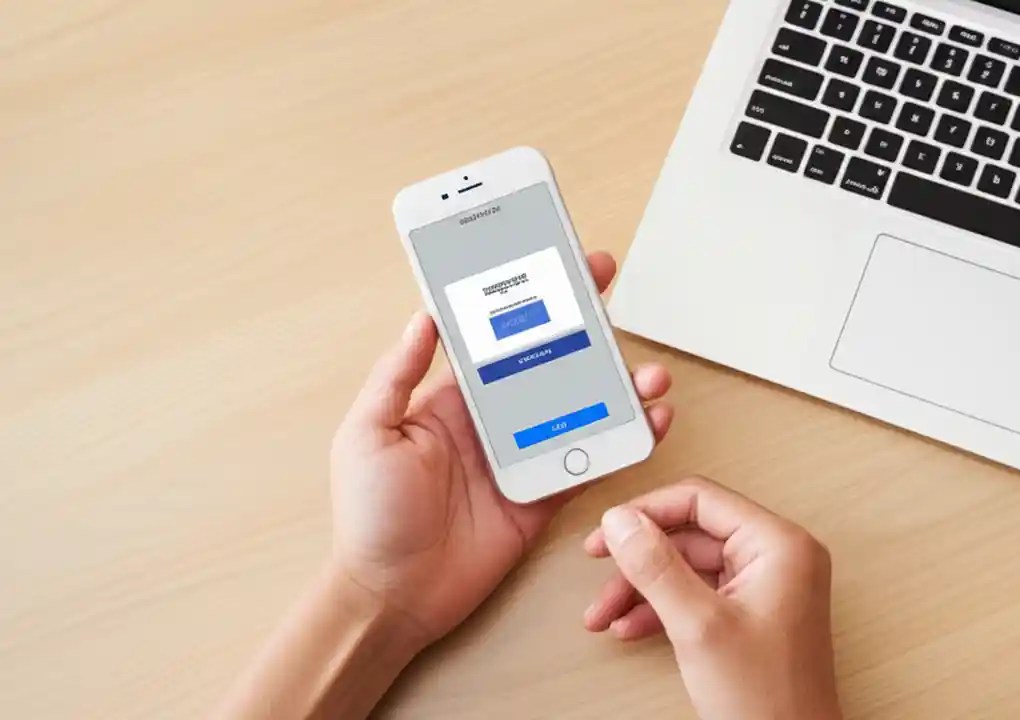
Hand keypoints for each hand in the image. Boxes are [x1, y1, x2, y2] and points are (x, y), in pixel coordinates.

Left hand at [330, 251, 674, 647]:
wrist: (392, 595)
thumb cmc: (369, 517)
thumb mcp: (367, 435)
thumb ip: (397, 376)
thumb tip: (423, 316)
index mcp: (452, 399)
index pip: (497, 336)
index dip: (526, 299)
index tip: (549, 263)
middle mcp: (493, 421)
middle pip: (550, 361)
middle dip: (582, 323)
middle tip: (608, 288)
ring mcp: (523, 456)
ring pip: (582, 408)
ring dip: (617, 386)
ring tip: (646, 374)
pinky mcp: (544, 497)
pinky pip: (590, 461)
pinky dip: (622, 441)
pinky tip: (647, 422)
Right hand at [583, 478, 840, 719]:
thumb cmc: (769, 701)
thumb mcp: (698, 626)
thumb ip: (656, 567)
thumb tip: (622, 520)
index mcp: (779, 545)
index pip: (701, 500)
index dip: (647, 512)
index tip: (609, 531)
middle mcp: (778, 557)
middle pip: (691, 534)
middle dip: (639, 559)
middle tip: (599, 566)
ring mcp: (766, 586)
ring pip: (688, 566)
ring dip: (642, 587)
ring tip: (604, 614)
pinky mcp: (752, 613)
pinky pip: (699, 593)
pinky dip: (662, 608)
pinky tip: (630, 627)